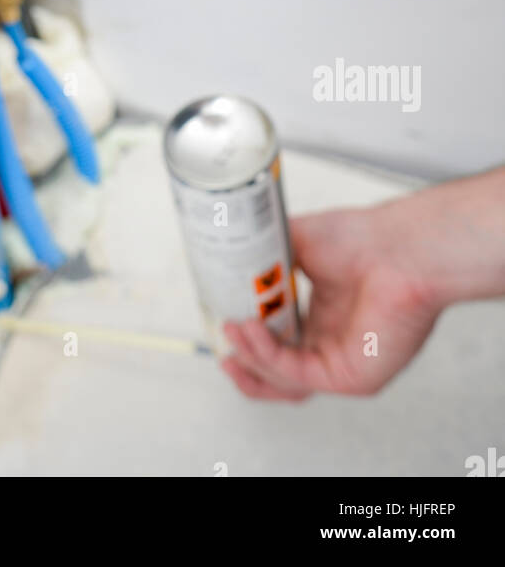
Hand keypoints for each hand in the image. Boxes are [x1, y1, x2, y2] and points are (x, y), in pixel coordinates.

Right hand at [221, 167, 504, 399]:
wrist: (399, 248)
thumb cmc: (365, 239)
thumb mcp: (296, 239)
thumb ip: (263, 251)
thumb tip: (228, 246)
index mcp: (321, 315)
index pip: (276, 339)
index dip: (245, 335)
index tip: (220, 318)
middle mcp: (331, 341)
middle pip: (276, 370)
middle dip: (241, 358)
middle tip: (220, 337)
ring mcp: (340, 362)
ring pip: (283, 381)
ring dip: (249, 360)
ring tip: (229, 331)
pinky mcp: (350, 377)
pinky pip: (298, 375)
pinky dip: (267, 354)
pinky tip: (250, 330)